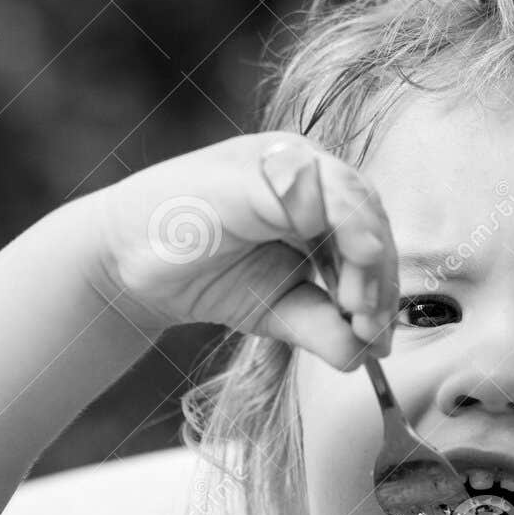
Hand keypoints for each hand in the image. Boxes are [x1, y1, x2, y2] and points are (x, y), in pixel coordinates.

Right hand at [70, 133, 396, 366]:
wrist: (128, 272)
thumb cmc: (208, 278)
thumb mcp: (282, 310)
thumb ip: (329, 328)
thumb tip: (372, 352)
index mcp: (320, 197)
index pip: (372, 234)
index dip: (384, 285)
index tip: (376, 336)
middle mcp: (308, 171)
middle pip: (370, 217)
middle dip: (378, 278)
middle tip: (368, 327)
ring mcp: (283, 162)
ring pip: (353, 200)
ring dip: (367, 259)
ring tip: (356, 310)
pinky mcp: (258, 167)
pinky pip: (315, 189)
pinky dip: (344, 228)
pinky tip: (347, 272)